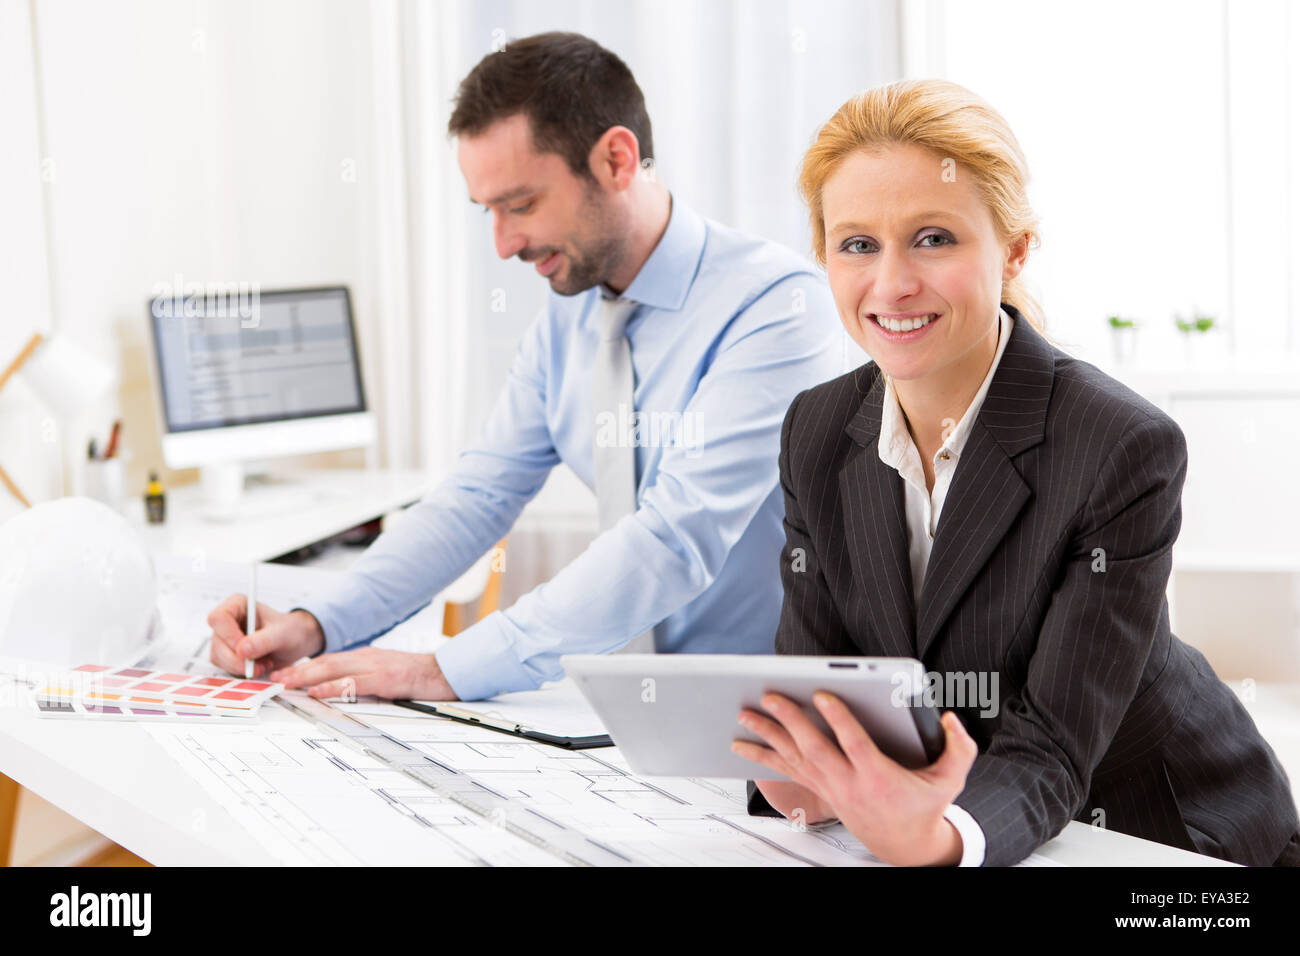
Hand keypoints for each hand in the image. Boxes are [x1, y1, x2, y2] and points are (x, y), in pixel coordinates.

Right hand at [208, 594, 324, 678]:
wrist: (295, 642)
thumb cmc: (290, 630)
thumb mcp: (283, 634)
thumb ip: (264, 640)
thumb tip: (241, 650)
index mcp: (238, 604)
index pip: (219, 618)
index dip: (229, 636)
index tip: (245, 649)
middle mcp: (228, 620)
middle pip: (217, 642)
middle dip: (237, 659)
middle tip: (259, 666)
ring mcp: (225, 638)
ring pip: (218, 657)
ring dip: (241, 667)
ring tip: (265, 664)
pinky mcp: (227, 654)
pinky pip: (225, 666)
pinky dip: (241, 671)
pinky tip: (260, 667)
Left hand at [269, 647, 458, 700]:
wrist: (444, 672)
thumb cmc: (416, 675)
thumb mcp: (385, 672)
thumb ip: (363, 677)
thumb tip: (339, 687)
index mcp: (365, 657)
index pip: (328, 660)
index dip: (304, 666)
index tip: (283, 673)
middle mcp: (366, 658)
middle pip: (325, 662)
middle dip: (298, 669)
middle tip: (275, 677)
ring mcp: (376, 667)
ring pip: (335, 669)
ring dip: (307, 676)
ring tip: (287, 682)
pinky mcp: (386, 679)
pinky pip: (354, 683)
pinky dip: (334, 687)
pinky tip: (319, 691)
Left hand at [733, 692, 977, 865]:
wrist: (904, 844)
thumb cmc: (923, 806)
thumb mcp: (951, 780)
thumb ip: (959, 747)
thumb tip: (952, 719)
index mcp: (878, 776)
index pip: (854, 743)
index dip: (837, 718)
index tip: (821, 694)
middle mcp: (849, 782)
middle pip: (814, 748)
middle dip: (790, 720)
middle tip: (770, 695)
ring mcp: (830, 788)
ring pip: (793, 759)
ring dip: (767, 736)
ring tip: (745, 715)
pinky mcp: (820, 790)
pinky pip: (787, 771)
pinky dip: (763, 757)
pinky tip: (742, 745)